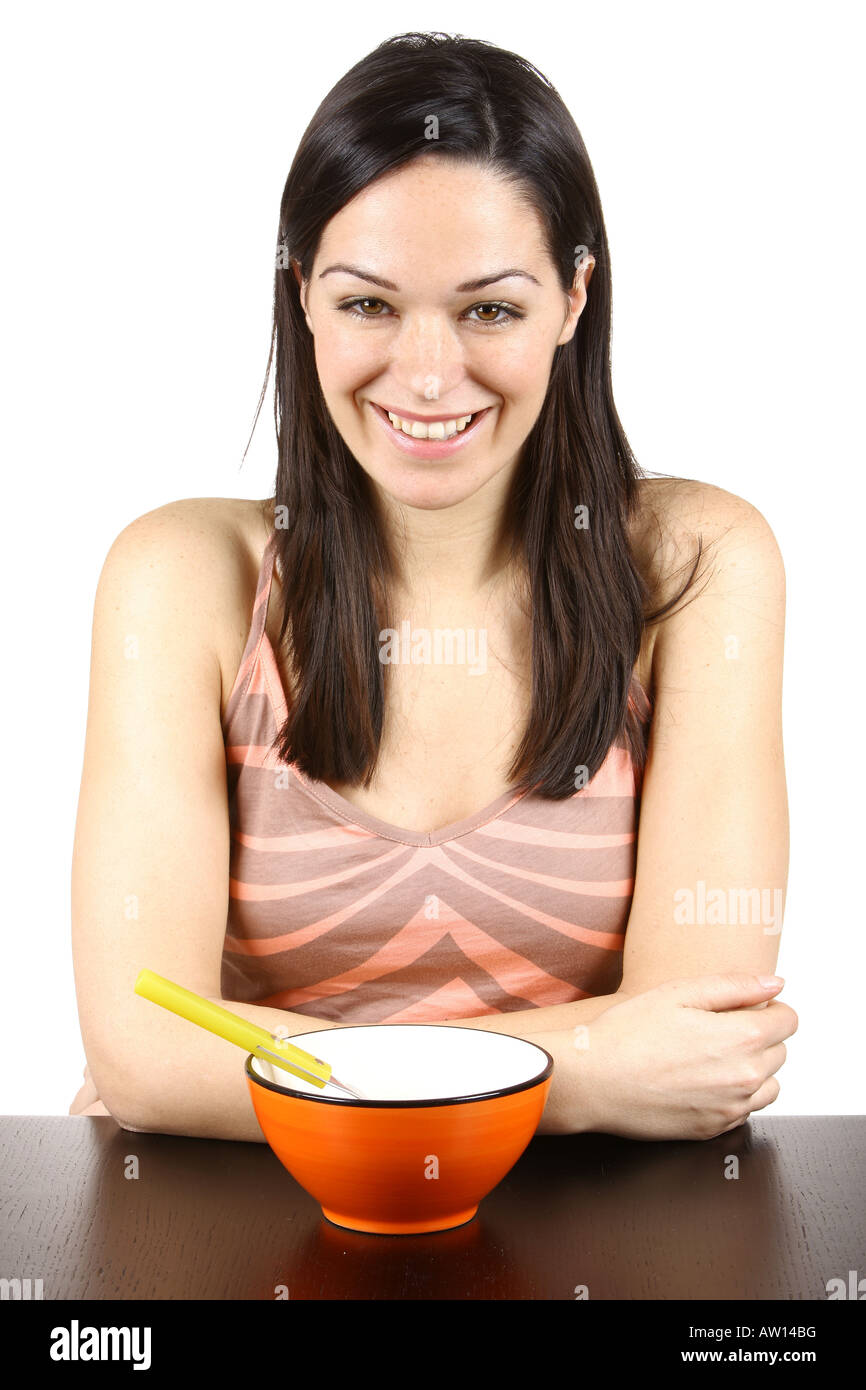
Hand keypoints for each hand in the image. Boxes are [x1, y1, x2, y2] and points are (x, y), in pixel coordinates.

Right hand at [564, 974, 797, 1140]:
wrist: (593, 1082)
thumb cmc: (627, 1034)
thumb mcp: (679, 993)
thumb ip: (735, 986)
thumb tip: (775, 984)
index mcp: (742, 1038)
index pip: (789, 1021)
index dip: (769, 1007)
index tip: (747, 1006)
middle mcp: (745, 1078)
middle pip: (780, 1051)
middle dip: (758, 1035)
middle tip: (716, 1028)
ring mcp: (731, 1108)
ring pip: (769, 1084)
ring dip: (752, 1068)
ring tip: (711, 1056)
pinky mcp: (714, 1129)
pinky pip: (745, 1110)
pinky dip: (734, 1094)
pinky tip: (700, 1080)